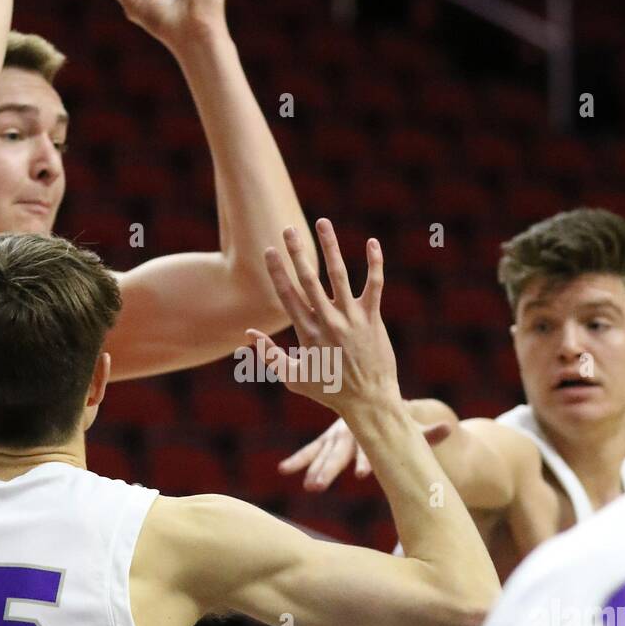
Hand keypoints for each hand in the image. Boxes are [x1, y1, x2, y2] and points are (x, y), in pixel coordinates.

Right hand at [247, 218, 397, 416]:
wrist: (368, 402)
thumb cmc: (330, 392)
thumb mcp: (293, 378)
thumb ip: (269, 355)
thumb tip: (250, 334)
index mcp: (307, 333)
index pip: (287, 296)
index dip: (276, 271)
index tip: (268, 251)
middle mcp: (327, 322)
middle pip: (308, 280)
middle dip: (296, 252)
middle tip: (288, 229)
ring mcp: (351, 319)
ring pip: (339, 275)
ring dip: (330, 246)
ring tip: (323, 223)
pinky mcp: (372, 319)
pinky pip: (375, 285)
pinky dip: (374, 263)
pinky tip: (372, 242)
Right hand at [280, 412, 456, 491]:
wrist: (373, 393)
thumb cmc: (396, 416)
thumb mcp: (411, 425)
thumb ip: (427, 430)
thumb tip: (450, 427)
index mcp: (368, 427)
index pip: (366, 446)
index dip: (364, 460)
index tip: (361, 475)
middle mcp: (350, 429)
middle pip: (339, 452)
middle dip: (329, 469)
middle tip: (317, 486)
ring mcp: (336, 434)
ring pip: (323, 454)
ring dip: (312, 469)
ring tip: (306, 485)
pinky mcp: (328, 439)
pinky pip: (310, 450)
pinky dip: (298, 460)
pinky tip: (283, 470)